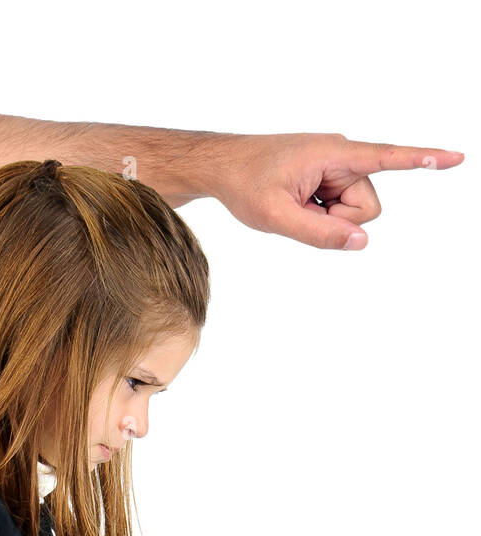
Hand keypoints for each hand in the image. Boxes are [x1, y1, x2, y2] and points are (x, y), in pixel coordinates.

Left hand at [205, 133, 463, 249]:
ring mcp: (336, 165)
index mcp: (333, 154)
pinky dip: (319, 212)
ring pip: (354, 210)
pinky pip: (338, 206)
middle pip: (367, 206)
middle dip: (339, 219)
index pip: (385, 157)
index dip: (421, 159)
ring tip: (293, 204)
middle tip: (298, 211)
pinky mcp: (329, 175)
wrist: (221, 167)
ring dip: (326, 216)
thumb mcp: (274, 216)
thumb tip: (361, 241)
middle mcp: (341, 155)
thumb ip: (318, 233)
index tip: (454, 157)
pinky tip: (296, 202)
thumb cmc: (244, 184)